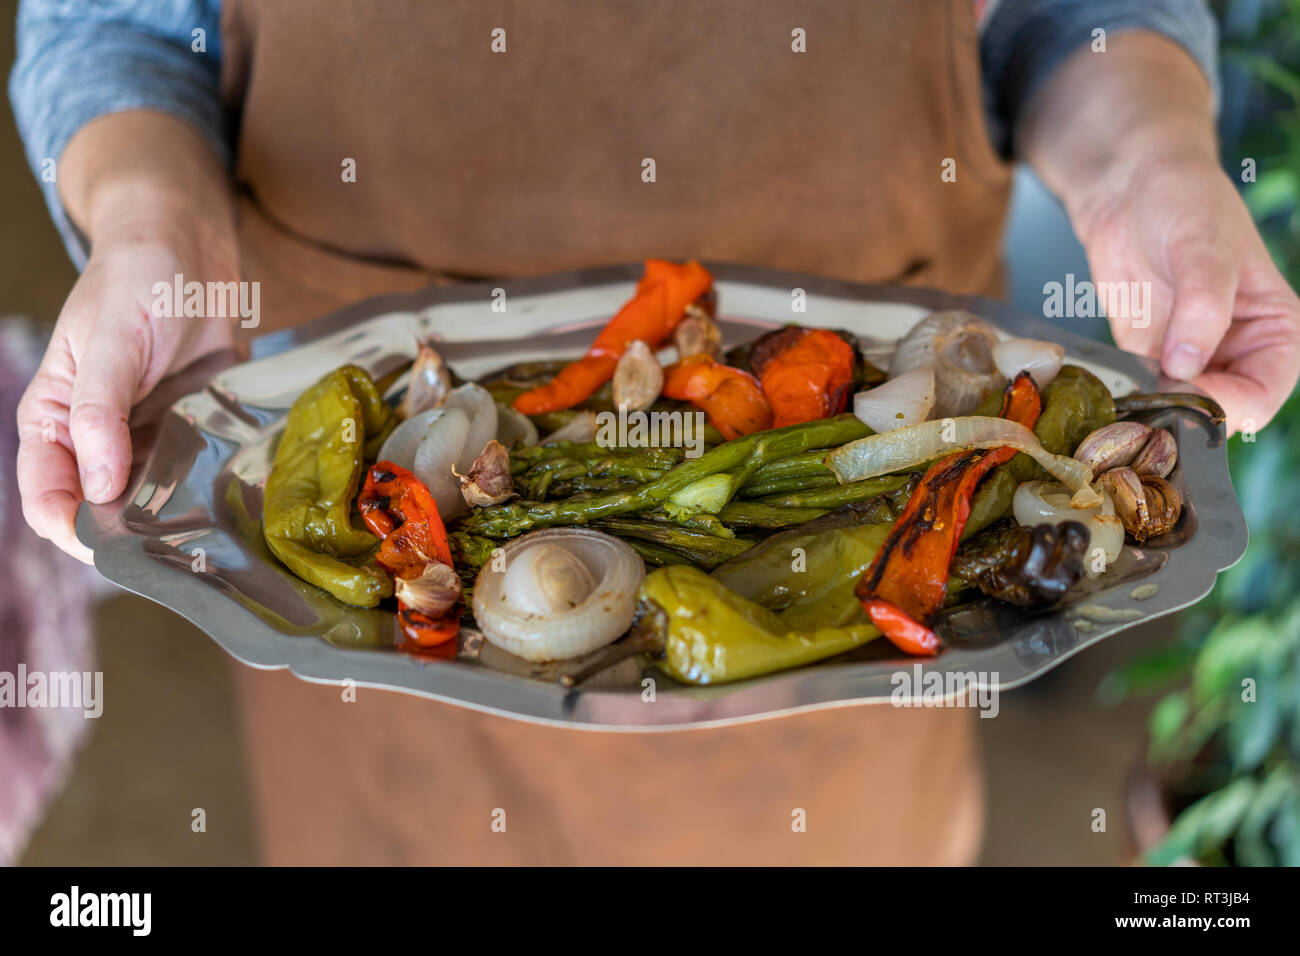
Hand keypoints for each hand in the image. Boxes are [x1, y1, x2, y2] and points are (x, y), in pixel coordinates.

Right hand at [17, 209, 235, 562]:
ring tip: (205, 531)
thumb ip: (99, 412)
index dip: (71, 528)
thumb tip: (96, 485)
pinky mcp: (186, 427)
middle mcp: (95, 436)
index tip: (113, 545)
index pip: (46, 496)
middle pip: (99, 509)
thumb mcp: (113, 341)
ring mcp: (143, 435)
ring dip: (172, 517)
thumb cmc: (138, 280)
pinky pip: (191, 472)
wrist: (189, 245)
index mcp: (55, 417)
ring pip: (148, 499)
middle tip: (171, 545)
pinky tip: (229, 502)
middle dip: (129, 532)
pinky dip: (205, 489)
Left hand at [1018, 33, 1299, 434]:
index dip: (1229, 404)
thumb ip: (1201, 308)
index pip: (1264, 394)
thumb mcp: (1203, 247)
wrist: (1130, 188)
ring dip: (1150, 409)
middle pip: (1219, 412)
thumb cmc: (1185, 202)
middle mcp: (1236, 353)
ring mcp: (1189, 359)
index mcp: (1274, 331)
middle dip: (1185, 413)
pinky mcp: (1146, 357)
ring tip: (1125, 393)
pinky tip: (1107, 386)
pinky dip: (1124, 396)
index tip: (1187, 389)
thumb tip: (1186, 367)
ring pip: (1176, 409)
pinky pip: (1139, 391)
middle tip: (1148, 397)